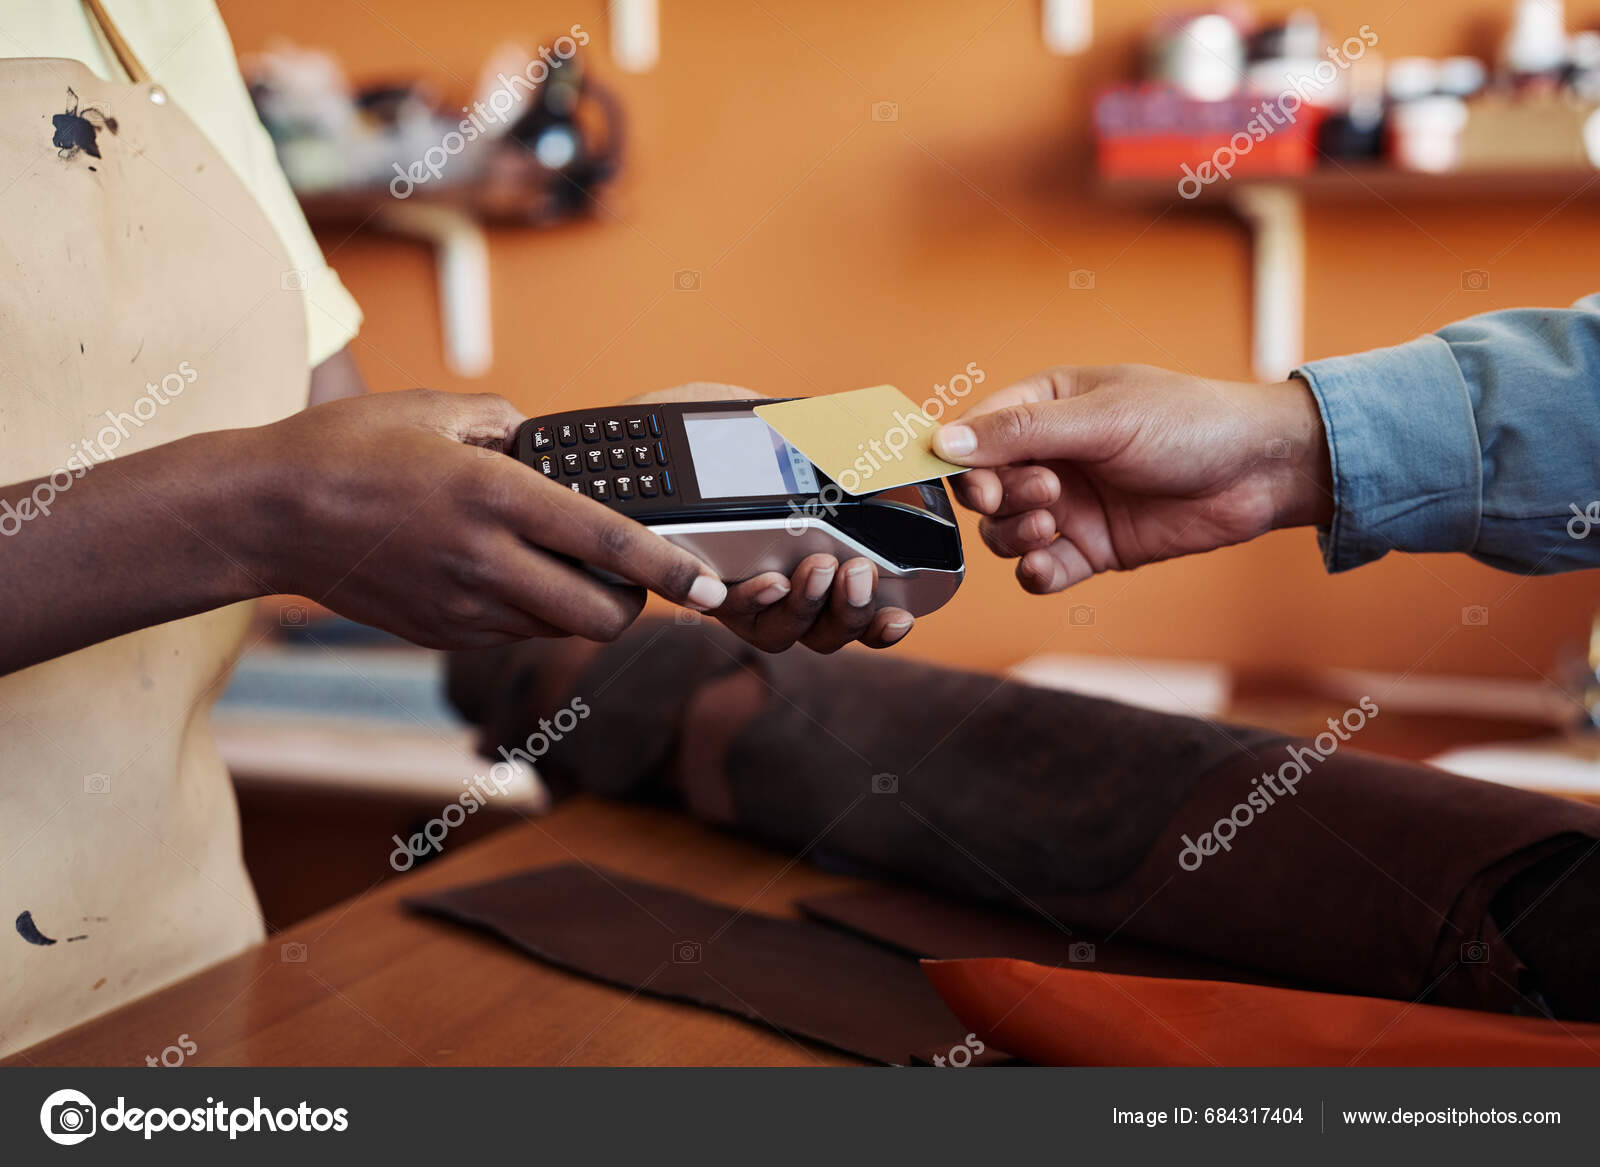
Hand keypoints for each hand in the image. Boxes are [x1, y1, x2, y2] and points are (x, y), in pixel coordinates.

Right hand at [241, 389, 727, 647]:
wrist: (264, 513)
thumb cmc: (346, 449)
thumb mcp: (435, 409)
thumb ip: (509, 423)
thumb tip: (548, 447)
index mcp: (494, 493)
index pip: (611, 544)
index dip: (674, 570)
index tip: (711, 585)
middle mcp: (484, 559)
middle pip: (601, 615)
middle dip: (634, 603)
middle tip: (633, 576)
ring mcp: (461, 606)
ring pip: (561, 630)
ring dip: (581, 607)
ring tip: (562, 565)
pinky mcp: (441, 633)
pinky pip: (515, 634)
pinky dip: (532, 614)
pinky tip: (509, 576)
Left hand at [626, 382, 915, 651]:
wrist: (610, 436)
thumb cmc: (688, 426)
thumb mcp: (759, 418)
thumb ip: (811, 427)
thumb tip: (866, 424)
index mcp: (800, 557)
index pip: (850, 608)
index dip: (880, 622)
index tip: (906, 613)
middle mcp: (767, 587)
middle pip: (824, 633)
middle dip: (851, 612)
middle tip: (859, 574)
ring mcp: (727, 592)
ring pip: (780, 634)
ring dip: (809, 608)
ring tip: (820, 569)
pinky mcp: (688, 588)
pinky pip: (725, 610)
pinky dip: (752, 601)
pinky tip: (767, 579)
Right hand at [932, 365, 1332, 592]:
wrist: (1260, 471)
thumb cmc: (1188, 422)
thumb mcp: (1100, 417)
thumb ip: (1021, 432)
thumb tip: (944, 441)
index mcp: (1046, 406)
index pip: (977, 433)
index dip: (962, 461)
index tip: (973, 482)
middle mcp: (1050, 456)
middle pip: (985, 488)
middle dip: (998, 498)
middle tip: (1040, 495)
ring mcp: (1070, 504)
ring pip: (1006, 532)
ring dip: (1014, 535)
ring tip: (1052, 525)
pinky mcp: (1092, 547)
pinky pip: (1042, 568)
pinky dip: (1035, 572)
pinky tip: (1045, 567)